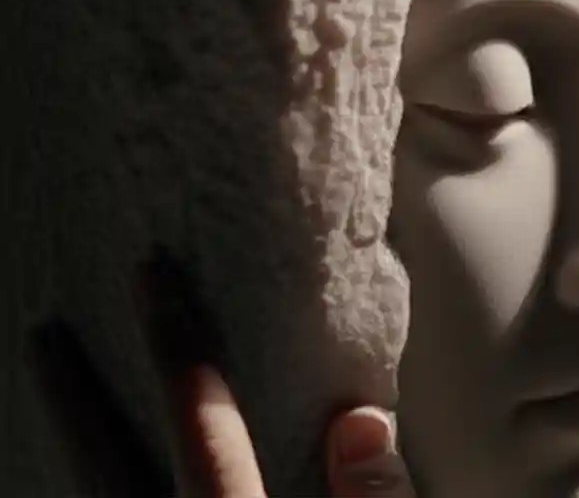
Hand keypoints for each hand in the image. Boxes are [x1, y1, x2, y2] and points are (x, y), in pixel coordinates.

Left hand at [27, 255, 414, 497]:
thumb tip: (359, 421)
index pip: (203, 437)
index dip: (175, 352)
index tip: (151, 278)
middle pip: (111, 473)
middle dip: (79, 403)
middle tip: (43, 336)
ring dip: (84, 450)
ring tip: (69, 398)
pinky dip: (111, 485)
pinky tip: (117, 471)